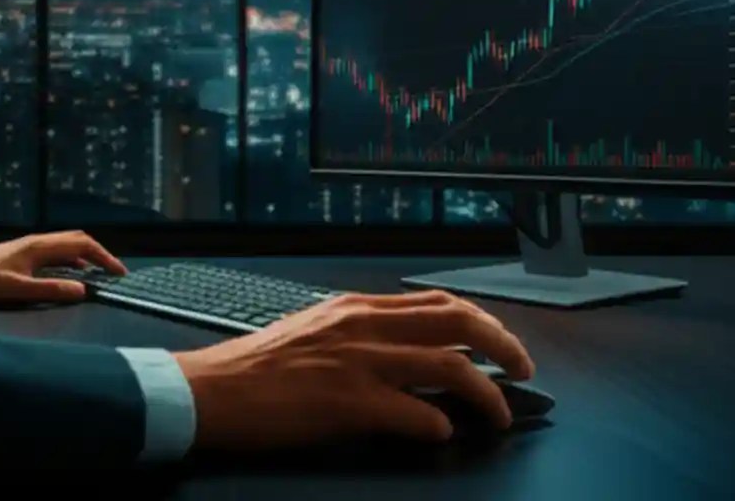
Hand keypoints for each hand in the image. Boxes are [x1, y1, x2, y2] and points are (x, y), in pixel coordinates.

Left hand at [0, 231, 125, 302]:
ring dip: (86, 256)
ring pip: (67, 245)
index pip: (82, 244)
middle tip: (113, 272)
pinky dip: (72, 261)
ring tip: (98, 274)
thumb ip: (51, 290)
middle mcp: (39, 241)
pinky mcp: (25, 253)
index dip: (104, 256)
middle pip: (78, 239)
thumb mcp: (18, 289)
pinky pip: (57, 252)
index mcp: (40, 246)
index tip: (118, 273)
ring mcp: (31, 246)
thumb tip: (83, 290)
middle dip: (99, 253)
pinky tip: (71, 275)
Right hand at [172, 289, 533, 451]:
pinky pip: (412, 411)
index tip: (500, 342)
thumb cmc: (256, 368)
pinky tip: (442, 433)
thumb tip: (407, 355)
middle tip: (524, 370)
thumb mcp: (314, 332)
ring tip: (499, 415)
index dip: (481, 321)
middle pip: (456, 321)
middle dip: (503, 344)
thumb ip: (361, 335)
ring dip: (485, 393)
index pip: (437, 302)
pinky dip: (437, 423)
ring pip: (447, 364)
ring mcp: (356, 362)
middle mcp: (362, 325)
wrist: (209, 390)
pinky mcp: (345, 402)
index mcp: (355, 308)